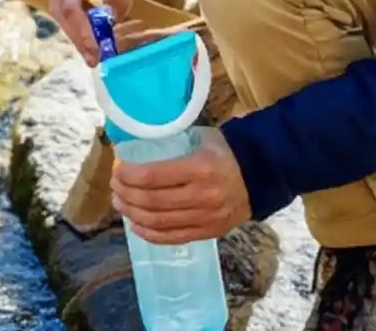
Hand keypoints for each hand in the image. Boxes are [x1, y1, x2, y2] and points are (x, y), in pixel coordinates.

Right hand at [48, 0, 132, 65]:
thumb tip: (114, 16)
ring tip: (94, 59)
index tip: (96, 46)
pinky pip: (68, 26)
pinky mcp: (58, 11)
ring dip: (80, 44)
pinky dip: (79, 39)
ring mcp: (54, 3)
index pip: (72, 9)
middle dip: (81, 42)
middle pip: (66, 22)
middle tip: (95, 60)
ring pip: (66, 27)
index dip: (83, 29)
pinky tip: (90, 50)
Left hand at [111, 127, 249, 243]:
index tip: (116, 170)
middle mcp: (204, 196)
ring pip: (158, 222)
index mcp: (200, 168)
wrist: (261, 174)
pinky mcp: (210, 232)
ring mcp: (208, 218)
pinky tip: (135, 224)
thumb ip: (171, 143)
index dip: (127, 176)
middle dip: (125, 194)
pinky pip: (173, 238)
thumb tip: (134, 147)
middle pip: (151, 201)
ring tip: (120, 203)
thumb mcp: (199, 138)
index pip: (152, 176)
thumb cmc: (224, 151)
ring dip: (132, 213)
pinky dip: (149, 234)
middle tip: (114, 186)